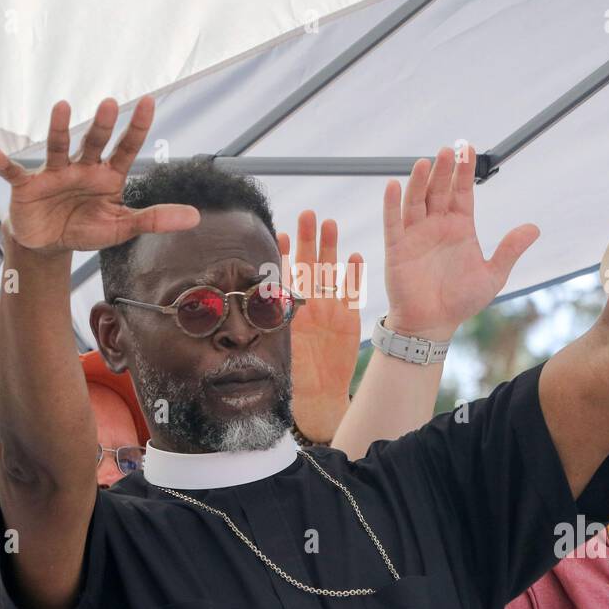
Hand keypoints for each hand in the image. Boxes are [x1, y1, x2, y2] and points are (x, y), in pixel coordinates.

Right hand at [0, 97, 198, 253]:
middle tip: (111, 103)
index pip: (126, 147)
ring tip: (64, 108)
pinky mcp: (27, 186)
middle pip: (94, 142)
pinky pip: (15, 173)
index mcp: (107, 175)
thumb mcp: (122, 226)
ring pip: (58, 147)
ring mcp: (53, 173)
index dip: (137, 126)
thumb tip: (194, 217)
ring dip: (60, 128)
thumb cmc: (85, 227)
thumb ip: (155, 219)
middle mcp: (82, 167)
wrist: (49, 244)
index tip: (149, 102)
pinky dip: (5, 164)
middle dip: (102, 124)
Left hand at [278, 211, 362, 442]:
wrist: (318, 395)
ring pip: (330, 271)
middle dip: (308, 238)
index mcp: (290, 307)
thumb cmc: (292, 374)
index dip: (283, 254)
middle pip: (310, 263)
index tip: (278, 234)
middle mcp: (309, 302)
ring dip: (331, 248)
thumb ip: (271, 325)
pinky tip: (355, 257)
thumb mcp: (277, 347)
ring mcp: (330, 307)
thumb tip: (252, 307)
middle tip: (307, 214)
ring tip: (330, 224)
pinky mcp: (348, 317)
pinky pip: (351, 292)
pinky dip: (354, 275)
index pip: (285, 274)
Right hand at [382, 144, 538, 339]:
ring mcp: (415, 234)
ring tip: (425, 162)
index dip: (464, 172)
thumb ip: (509, 250)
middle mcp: (436, 226)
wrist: (432, 325)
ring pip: (416, 201)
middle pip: (439, 190)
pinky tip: (394, 185)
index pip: (462, 192)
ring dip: (419, 181)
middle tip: (449, 150)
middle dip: (443, 170)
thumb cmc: (460, 301)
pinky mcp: (397, 248)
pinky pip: (393, 222)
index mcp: (460, 228)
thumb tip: (534, 228)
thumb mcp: (492, 275)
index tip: (467, 149)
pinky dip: (392, 204)